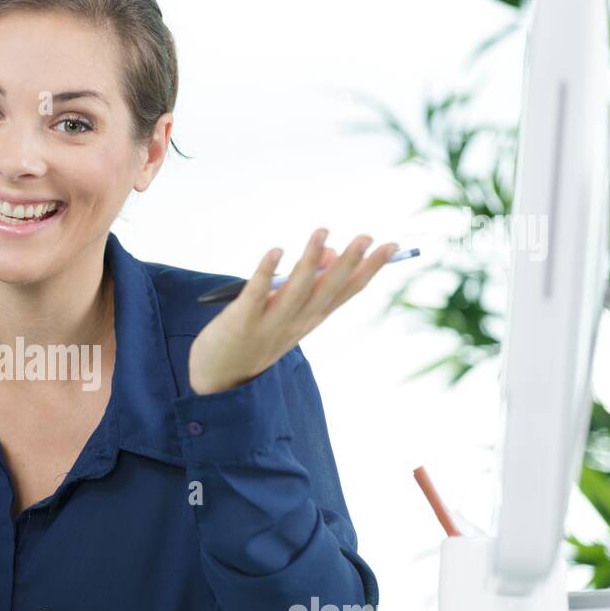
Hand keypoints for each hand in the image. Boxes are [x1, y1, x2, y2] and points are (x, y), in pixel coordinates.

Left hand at [188, 228, 397, 394]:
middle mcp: (296, 323)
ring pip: (296, 290)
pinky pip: (255, 295)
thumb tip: (331, 251)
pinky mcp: (241, 321)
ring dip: (310, 260)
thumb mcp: (288, 313)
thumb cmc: (255, 337)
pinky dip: (266, 272)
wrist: (219, 378)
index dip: (369, 269)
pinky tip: (276, 251)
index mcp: (311, 320)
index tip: (390, 246)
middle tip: (367, 237)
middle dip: (349, 264)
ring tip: (322, 232)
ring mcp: (270, 323)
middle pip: (327, 290)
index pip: (346, 292)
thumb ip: (309, 284)